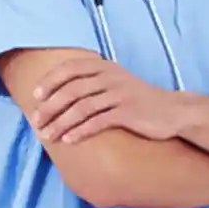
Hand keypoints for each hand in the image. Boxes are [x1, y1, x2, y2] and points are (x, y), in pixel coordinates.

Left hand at [31, 57, 187, 143]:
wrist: (173, 111)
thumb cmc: (139, 100)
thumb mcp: (117, 83)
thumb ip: (93, 82)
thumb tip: (57, 94)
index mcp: (106, 67)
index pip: (71, 68)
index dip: (50, 81)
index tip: (36, 96)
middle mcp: (112, 77)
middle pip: (72, 90)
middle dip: (50, 107)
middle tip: (37, 122)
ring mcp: (120, 94)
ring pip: (82, 107)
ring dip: (61, 123)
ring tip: (48, 136)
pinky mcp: (129, 112)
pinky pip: (98, 121)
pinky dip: (80, 131)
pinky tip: (69, 141)